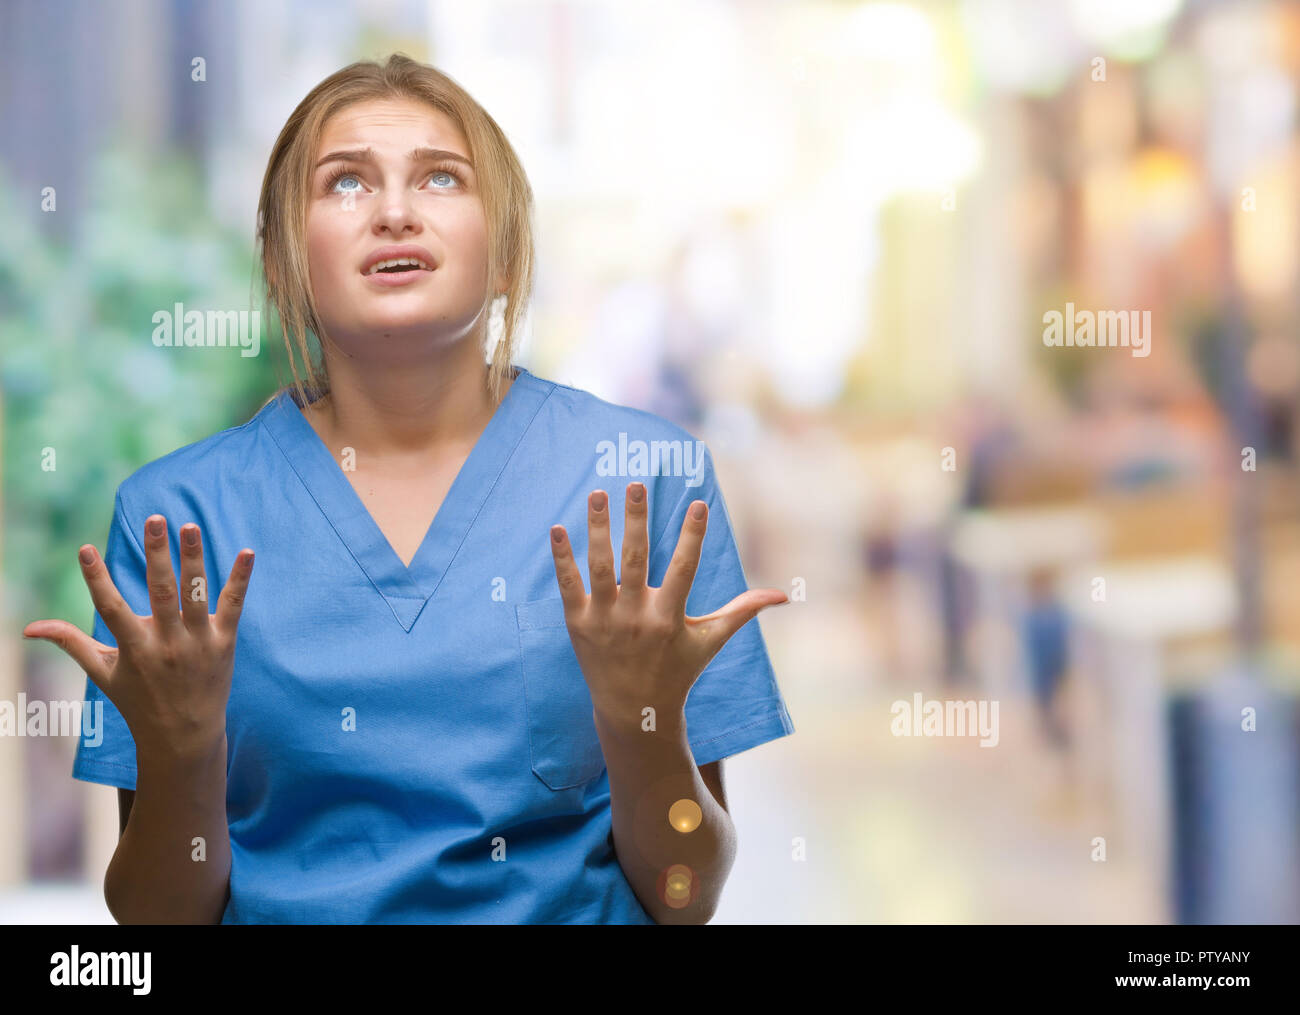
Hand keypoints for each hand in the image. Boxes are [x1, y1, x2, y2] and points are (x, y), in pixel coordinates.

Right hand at [23, 515, 253, 759]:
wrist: (184, 736)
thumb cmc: (138, 701)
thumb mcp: (103, 673)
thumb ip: (71, 643)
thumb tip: (29, 628)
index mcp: (134, 649)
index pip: (110, 607)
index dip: (96, 579)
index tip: (86, 548)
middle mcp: (167, 643)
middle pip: (161, 592)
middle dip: (156, 555)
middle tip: (154, 519)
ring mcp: (198, 642)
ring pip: (196, 594)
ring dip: (193, 559)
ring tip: (189, 526)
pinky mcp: (225, 642)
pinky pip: (234, 605)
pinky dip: (240, 579)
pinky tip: (247, 552)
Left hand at [548, 482, 786, 717]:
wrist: (633, 711)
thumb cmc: (677, 670)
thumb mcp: (710, 640)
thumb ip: (742, 611)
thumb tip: (784, 595)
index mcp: (669, 618)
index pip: (684, 569)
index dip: (692, 536)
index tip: (698, 503)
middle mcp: (636, 618)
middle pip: (634, 561)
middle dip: (636, 520)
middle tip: (636, 483)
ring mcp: (604, 621)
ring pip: (599, 568)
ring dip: (597, 529)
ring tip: (597, 493)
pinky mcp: (578, 624)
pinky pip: (568, 586)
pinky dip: (562, 558)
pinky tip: (557, 528)